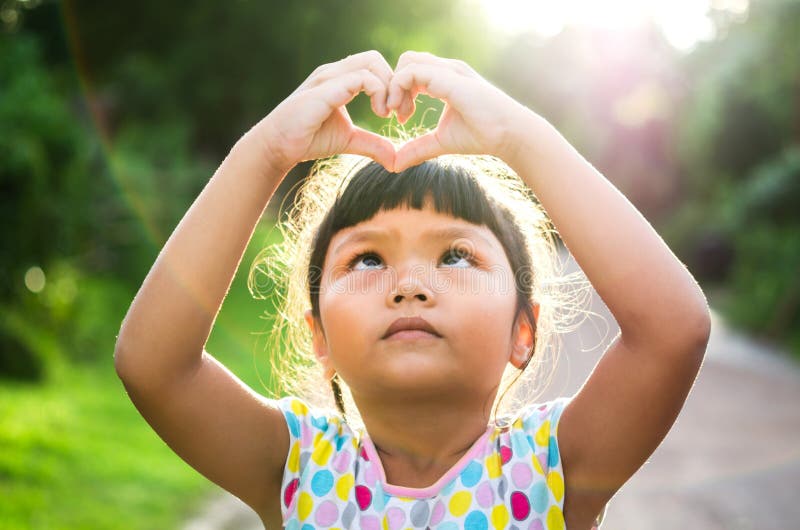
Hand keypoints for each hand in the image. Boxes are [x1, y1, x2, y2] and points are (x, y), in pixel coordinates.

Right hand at [252, 51, 396, 173]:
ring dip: (389, 88)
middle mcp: (335, 72)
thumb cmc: (309, 139)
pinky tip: (380, 113)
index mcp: (341, 78)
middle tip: (400, 113)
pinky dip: (379, 92)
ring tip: (388, 114)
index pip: (375, 66)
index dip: (393, 86)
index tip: (400, 114)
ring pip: (371, 63)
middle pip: (375, 59)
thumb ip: (372, 144)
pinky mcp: (326, 89)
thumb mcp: (349, 140)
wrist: (279, 146)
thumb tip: (396, 159)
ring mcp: (329, 77)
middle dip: (395, 84)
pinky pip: (361, 78)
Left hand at [388, 51, 532, 171]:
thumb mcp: (440, 142)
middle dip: (394, 86)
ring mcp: (448, 71)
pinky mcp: (449, 79)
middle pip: (406, 61)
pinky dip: (400, 88)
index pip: (411, 71)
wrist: (508, 135)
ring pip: (407, 62)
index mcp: (444, 78)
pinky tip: (405, 111)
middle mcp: (446, 70)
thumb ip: (418, 148)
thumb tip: (395, 165)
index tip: (402, 118)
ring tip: (401, 113)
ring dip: (395, 87)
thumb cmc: (481, 135)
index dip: (399, 92)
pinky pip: (413, 72)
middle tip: (399, 114)